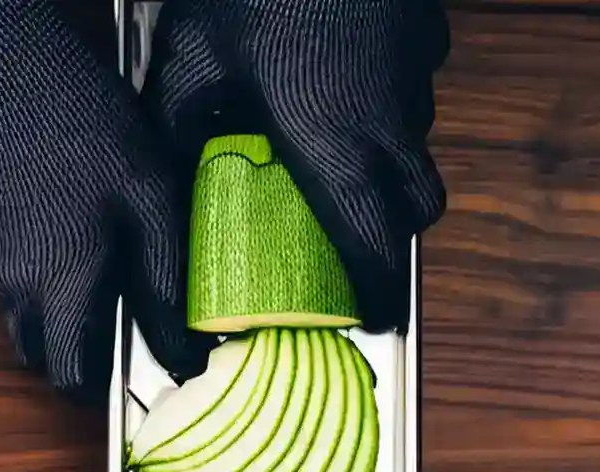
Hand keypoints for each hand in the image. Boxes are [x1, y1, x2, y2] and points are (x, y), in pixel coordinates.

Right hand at [0, 0, 208, 401]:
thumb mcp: (150, 198)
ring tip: (100, 271)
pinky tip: (68, 233)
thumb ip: (165, 280)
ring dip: (56, 315)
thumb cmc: (89, 127)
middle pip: (39, 353)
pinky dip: (37, 279)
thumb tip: (185, 349)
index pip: (68, 376)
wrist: (7, 67)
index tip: (132, 370)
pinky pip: (6, 277)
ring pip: (20, 316)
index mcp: (59, 284)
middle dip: (77, 355)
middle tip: (120, 324)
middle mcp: (11, 284)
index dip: (99, 387)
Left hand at [142, 0, 448, 331]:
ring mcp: (415, 72)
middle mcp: (388, 117)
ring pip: (419, 141)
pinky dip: (393, 98)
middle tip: (360, 239)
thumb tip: (175, 164)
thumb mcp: (191, 61)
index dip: (377, 288)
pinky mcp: (424, 30)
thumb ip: (187, 123)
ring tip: (344, 149)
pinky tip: (350, 76)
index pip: (372, 240)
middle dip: (397, 233)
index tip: (375, 314)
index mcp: (333, 141)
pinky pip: (418, 82)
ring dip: (391, 161)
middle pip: (421, 204)